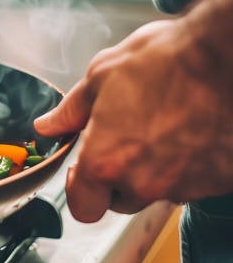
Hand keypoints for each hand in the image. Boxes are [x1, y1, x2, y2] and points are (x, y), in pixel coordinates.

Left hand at [34, 17, 232, 222]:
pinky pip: (196, 181)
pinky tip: (192, 129)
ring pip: (159, 190)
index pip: (83, 207)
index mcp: (105, 161)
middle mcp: (145, 182)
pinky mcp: (220, 180)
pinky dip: (191, 163)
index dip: (79, 190)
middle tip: (125, 138)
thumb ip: (70, 111)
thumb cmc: (165, 59)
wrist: (227, 54)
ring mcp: (186, 185)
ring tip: (163, 125)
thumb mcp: (101, 76)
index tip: (83, 170)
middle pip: (121, 200)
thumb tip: (48, 127)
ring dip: (155, 169)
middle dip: (116, 177)